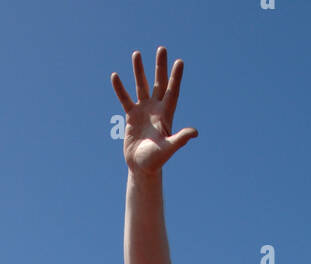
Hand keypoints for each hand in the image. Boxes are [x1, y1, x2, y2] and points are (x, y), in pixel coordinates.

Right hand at [111, 46, 197, 173]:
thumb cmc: (156, 160)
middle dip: (160, 66)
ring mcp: (143, 111)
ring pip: (141, 86)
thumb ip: (180, 139)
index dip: (176, 77)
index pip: (172, 91)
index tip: (179, 62)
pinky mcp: (131, 116)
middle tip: (162, 49)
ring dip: (139, 71)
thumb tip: (194, 133)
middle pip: (159, 83)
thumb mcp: (169, 149)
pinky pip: (125, 99)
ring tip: (136, 54)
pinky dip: (120, 88)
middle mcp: (155, 109)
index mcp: (166, 115)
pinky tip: (115, 76)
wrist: (141, 167)